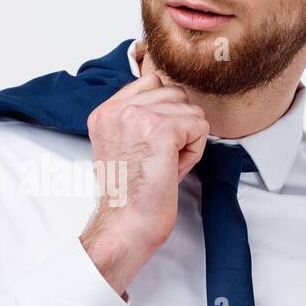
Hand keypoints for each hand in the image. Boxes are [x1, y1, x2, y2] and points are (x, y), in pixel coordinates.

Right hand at [79, 63, 208, 293]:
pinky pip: (200, 126)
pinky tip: (173, 168)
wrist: (125, 224)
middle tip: (160, 158)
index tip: (153, 144)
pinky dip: (195, 150)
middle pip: (175, 93)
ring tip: (166, 163)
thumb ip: (137, 118)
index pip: (151, 81)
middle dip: (178, 125)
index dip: (164, 111)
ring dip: (187, 138)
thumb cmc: (129, 195)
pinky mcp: (161, 129)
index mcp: (105, 111)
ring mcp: (138, 116)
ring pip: (191, 109)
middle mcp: (118, 109)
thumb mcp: (122, 144)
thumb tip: (170, 101)